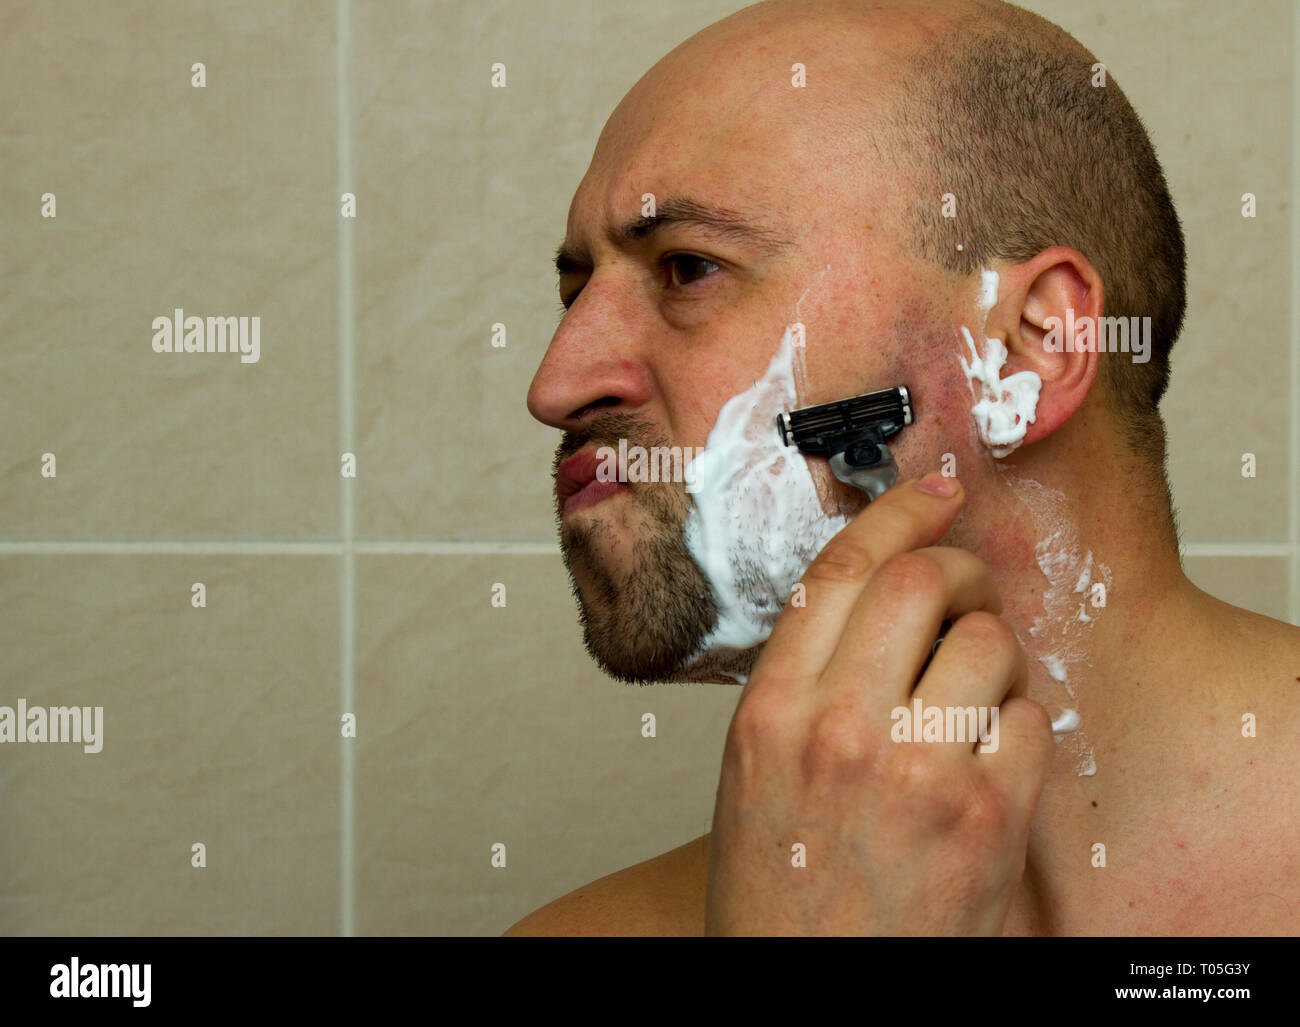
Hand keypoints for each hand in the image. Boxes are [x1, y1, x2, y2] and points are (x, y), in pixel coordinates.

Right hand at [705, 472, 1053, 934]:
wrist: (809, 991)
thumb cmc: (780, 892)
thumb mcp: (756, 769)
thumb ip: (806, 681)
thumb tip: (876, 601)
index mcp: (772, 712)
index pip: (839, 571)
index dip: (894, 513)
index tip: (930, 491)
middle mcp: (840, 729)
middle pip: (921, 582)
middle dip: (958, 569)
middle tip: (965, 591)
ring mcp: (917, 772)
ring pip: (988, 642)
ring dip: (993, 652)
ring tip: (972, 695)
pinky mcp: (986, 818)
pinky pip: (1027, 719)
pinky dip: (1017, 724)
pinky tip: (988, 758)